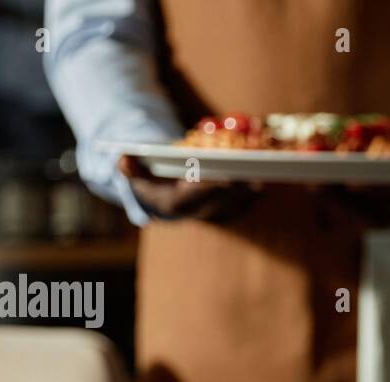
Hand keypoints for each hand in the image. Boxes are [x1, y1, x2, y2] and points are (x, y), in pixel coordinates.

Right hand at [118, 155, 260, 221]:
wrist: (166, 201)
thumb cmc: (153, 180)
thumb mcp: (136, 174)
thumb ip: (129, 167)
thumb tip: (121, 159)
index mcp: (177, 203)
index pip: (196, 196)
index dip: (212, 187)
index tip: (227, 177)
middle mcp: (198, 212)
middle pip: (222, 199)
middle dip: (240, 186)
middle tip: (256, 170)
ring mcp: (214, 214)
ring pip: (237, 203)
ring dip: (252, 190)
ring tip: (267, 173)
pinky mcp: (228, 213)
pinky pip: (245, 205)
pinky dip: (256, 195)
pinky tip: (267, 181)